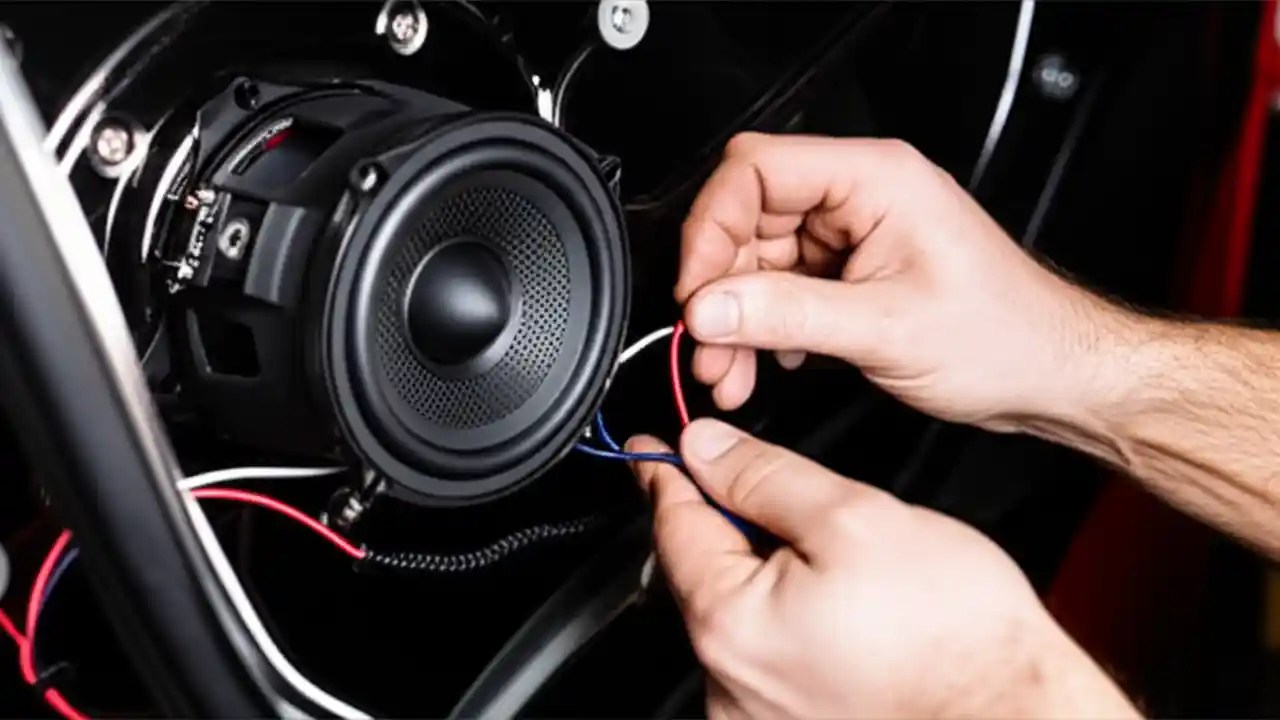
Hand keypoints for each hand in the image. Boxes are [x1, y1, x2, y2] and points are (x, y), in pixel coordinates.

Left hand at [627, 422, 1137, 718]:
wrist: (1019, 716)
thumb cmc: (956, 636)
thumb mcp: (854, 518)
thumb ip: (764, 476)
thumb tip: (704, 448)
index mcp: (731, 623)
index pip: (674, 527)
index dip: (666, 474)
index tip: (653, 452)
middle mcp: (730, 683)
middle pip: (701, 573)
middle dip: (730, 524)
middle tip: (783, 497)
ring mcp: (757, 716)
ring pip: (736, 616)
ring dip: (764, 578)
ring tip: (843, 569)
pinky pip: (766, 658)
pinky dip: (787, 623)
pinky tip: (845, 615)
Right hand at [677, 132, 1125, 429]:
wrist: (1049, 375)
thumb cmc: (1004, 337)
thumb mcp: (885, 328)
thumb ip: (787, 313)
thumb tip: (709, 306)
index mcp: (874, 179)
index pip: (755, 171)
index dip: (713, 228)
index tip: (697, 289)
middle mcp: (859, 196)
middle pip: (748, 219)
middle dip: (719, 288)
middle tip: (707, 345)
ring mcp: (853, 233)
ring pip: (757, 261)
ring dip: (734, 319)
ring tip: (728, 371)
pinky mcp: (850, 271)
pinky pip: (781, 288)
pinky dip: (761, 328)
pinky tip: (764, 363)